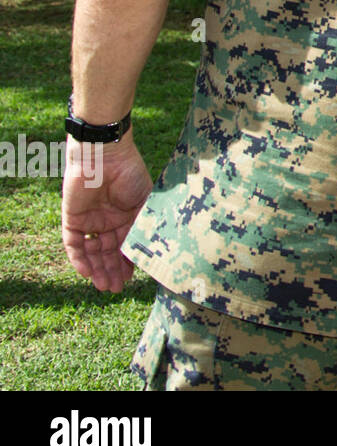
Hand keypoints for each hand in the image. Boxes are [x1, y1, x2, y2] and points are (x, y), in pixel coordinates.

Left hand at [62, 141, 151, 292]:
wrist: (106, 156)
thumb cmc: (130, 174)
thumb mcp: (144, 203)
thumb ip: (144, 224)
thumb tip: (154, 250)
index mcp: (125, 216)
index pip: (125, 244)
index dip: (128, 262)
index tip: (133, 278)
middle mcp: (107, 221)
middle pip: (107, 252)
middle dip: (112, 271)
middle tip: (116, 289)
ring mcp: (89, 220)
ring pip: (91, 252)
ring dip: (96, 270)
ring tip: (104, 286)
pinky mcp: (72, 219)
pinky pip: (74, 244)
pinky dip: (79, 259)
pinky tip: (88, 272)